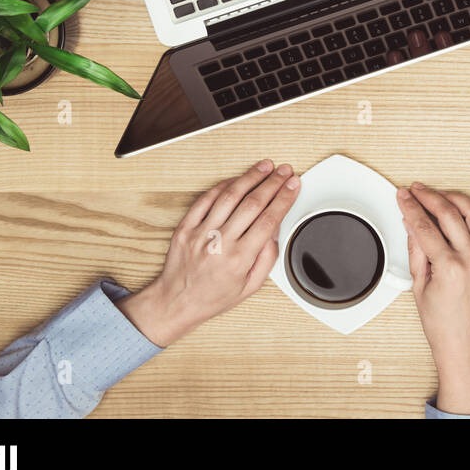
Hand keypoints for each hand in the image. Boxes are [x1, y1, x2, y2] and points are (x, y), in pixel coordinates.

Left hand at [118, 159, 300, 346]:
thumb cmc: (212, 297)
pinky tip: (237, 179)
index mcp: (238, 259)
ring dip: (250, 177)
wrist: (176, 302)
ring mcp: (200, 233)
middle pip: (253, 203)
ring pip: (230, 195)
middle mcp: (219, 243)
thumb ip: (267, 258)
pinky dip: (223, 185)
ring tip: (264, 167)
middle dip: (273, 183)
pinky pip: (206, 199)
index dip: (284, 198)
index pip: (269, 219)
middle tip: (284, 171)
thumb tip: (275, 231)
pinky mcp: (185, 227)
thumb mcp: (250, 286)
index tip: (293, 186)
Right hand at [396, 182, 469, 415]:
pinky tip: (467, 210)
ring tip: (440, 195)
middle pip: (449, 214)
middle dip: (430, 196)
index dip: (411, 207)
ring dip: (456, 199)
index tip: (403, 196)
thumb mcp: (418, 286)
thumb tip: (411, 224)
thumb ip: (416, 250)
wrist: (464, 343)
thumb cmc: (442, 323)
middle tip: (417, 190)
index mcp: (449, 268)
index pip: (425, 226)